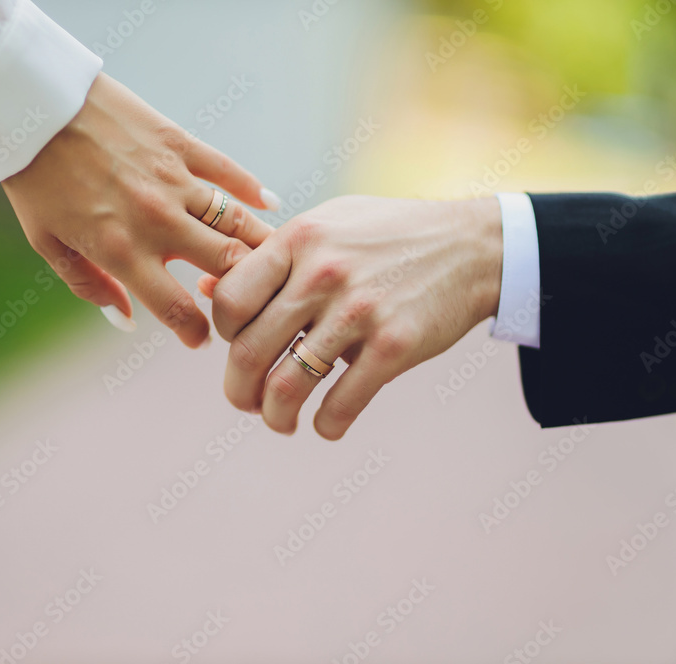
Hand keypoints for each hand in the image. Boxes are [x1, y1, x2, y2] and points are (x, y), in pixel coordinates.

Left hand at [1, 73, 279, 347]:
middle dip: (244, 291)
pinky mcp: (180, 144)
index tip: (204, 339)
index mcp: (122, 251)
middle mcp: (157, 220)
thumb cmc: (35, 179)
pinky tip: (271, 206)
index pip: (176, 308)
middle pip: (225, 265)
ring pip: (236, 221)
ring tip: (274, 262)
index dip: (197, 332)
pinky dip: (254, 190)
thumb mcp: (48, 244)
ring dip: (260, 246)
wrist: (34, 105)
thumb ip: (91, 287)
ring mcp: (174, 180)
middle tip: (247, 301)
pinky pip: (228, 171)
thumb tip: (128, 322)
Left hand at [203, 195, 502, 438]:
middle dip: (238, 391)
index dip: (225, 334)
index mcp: (299, 239)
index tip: (240, 346)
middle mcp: (323, 273)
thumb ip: (269, 256)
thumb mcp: (324, 225)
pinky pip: (341, 404)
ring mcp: (360, 310)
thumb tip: (206, 287)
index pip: (229, 301)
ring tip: (281, 422)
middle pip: (249, 351)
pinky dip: (326, 425)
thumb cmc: (385, 236)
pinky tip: (326, 424)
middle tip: (246, 403)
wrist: (469, 246)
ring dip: (275, 418)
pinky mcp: (395, 345)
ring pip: (287, 387)